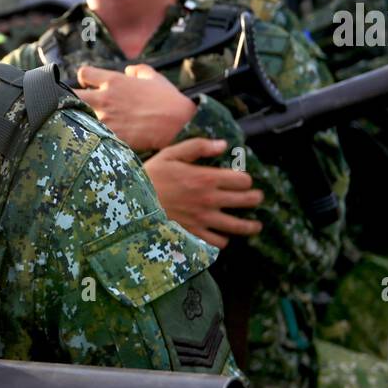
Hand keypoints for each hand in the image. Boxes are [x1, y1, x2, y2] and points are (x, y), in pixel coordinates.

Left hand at [75, 63, 195, 150]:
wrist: (179, 124)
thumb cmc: (168, 99)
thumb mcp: (154, 76)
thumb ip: (138, 70)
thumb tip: (128, 70)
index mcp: (113, 81)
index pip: (83, 74)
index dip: (84, 79)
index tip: (89, 85)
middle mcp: (104, 98)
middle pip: (70, 96)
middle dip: (69, 99)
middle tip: (77, 105)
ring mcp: (105, 119)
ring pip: (77, 117)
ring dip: (78, 120)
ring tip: (83, 124)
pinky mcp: (110, 136)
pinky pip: (91, 135)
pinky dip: (90, 137)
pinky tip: (94, 139)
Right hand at [143, 138, 262, 247]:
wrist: (131, 204)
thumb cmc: (151, 176)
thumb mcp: (171, 154)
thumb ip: (199, 147)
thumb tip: (223, 144)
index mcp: (206, 178)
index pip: (242, 180)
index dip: (246, 180)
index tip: (243, 181)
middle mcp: (210, 200)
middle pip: (246, 201)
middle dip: (255, 199)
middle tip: (256, 199)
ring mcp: (203, 220)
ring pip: (237, 226)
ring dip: (249, 226)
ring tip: (255, 226)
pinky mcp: (194, 235)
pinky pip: (217, 242)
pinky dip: (223, 240)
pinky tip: (223, 236)